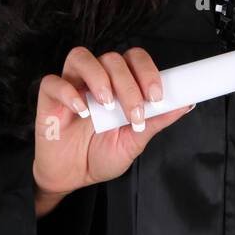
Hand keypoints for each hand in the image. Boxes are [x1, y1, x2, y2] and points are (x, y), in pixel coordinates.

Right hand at [33, 46, 193, 216]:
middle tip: (134, 113)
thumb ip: (156, 121)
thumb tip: (185, 104)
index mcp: (120, 84)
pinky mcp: (49, 98)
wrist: (72, 177)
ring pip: (82, 58)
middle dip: (128, 84)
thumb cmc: (101, 154)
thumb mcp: (134, 141)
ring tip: (107, 106)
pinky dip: (68, 92)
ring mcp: (72, 85)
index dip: (147, 70)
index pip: (135, 59)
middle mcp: (96, 78)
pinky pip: (52, 81)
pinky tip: (81, 111)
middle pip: (112, 58)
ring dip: (99, 78)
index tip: (157, 96)